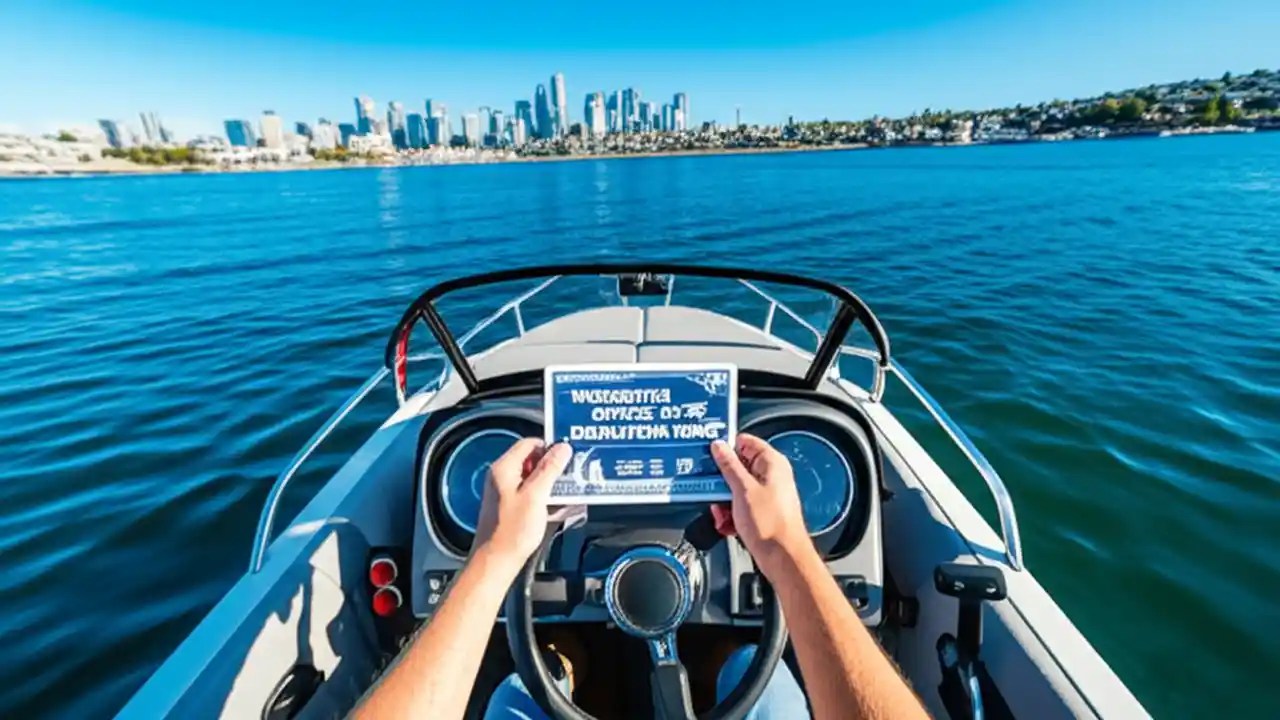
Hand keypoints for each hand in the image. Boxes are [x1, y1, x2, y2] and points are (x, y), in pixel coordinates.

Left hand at [472, 439, 571, 578]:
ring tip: (570, 490)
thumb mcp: (536, 496)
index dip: (549, 447)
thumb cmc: (512, 531)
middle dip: (553, 466)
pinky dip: (546, 497)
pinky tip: (561, 506)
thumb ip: (549, 469)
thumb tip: (562, 448)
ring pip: (533, 478)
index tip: (567, 456)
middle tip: (572, 473)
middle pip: (531, 460)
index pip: (528, 444)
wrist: (497, 560)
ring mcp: (506, 492)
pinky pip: (532, 494)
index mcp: (504, 469)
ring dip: (551, 483)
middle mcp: (502, 477)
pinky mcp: (511, 506)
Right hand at [710, 434, 814, 577]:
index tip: (709, 455)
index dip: (726, 447)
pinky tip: (727, 524)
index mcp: (772, 463)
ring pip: (735, 487)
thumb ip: (729, 466)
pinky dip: (730, 513)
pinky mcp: (761, 511)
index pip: (745, 442)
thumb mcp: (742, 490)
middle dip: (721, 480)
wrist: (782, 558)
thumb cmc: (771, 526)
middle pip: (737, 466)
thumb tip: (719, 446)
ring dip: (723, 500)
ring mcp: (766, 494)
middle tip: (710, 488)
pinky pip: (739, 504)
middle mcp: (771, 476)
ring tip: (722, 512)